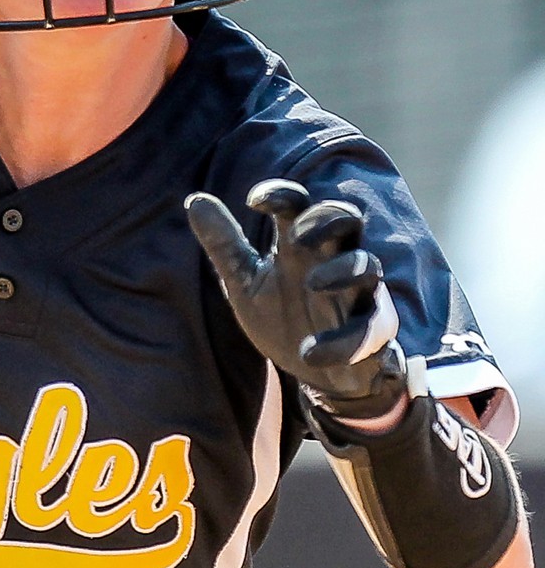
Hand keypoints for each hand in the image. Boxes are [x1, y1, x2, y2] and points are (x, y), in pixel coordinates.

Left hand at [185, 179, 408, 420]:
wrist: (319, 373)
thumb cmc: (285, 319)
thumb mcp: (246, 284)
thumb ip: (224, 245)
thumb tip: (195, 199)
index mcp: (301, 245)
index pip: (299, 204)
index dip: (282, 194)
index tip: (254, 200)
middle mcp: (333, 261)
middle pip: (346, 218)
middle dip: (325, 218)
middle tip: (296, 235)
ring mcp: (357, 296)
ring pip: (367, 265)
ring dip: (343, 269)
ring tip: (311, 283)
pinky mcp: (373, 335)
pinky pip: (369, 331)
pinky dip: (342, 342)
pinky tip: (311, 353)